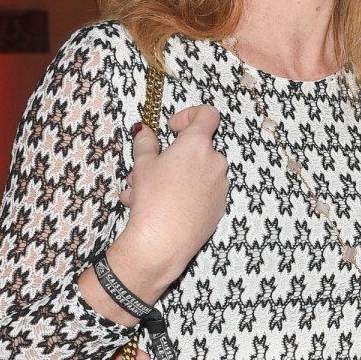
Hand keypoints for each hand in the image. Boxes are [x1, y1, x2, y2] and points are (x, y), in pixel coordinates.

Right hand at [110, 105, 228, 298]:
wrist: (162, 244)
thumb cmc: (152, 201)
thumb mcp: (142, 166)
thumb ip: (145, 143)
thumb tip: (144, 131)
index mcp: (198, 145)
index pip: (207, 115)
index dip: (189, 115)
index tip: (172, 128)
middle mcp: (215, 163)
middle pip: (195, 150)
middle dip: (168, 158)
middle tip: (143, 172)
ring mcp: (220, 187)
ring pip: (193, 174)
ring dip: (170, 179)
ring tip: (140, 195)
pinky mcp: (218, 208)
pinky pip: (200, 193)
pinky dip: (182, 194)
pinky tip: (158, 208)